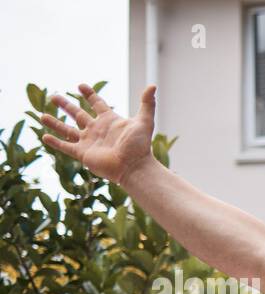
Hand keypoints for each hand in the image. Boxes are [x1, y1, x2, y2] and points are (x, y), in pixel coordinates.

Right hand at [40, 84, 157, 185]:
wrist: (135, 167)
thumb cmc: (140, 146)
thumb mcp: (144, 122)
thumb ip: (147, 103)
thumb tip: (152, 85)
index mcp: (109, 120)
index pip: (97, 104)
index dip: (89, 95)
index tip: (80, 86)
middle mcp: (97, 130)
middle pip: (78, 114)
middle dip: (66, 105)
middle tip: (54, 96)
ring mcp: (89, 142)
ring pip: (67, 130)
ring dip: (55, 123)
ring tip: (42, 115)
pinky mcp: (83, 153)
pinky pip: (66, 147)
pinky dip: (55, 142)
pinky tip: (44, 136)